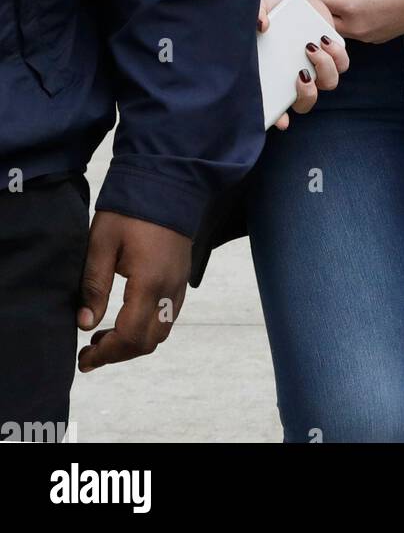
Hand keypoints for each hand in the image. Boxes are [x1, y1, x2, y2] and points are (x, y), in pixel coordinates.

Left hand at [77, 213, 189, 371]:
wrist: (167, 183)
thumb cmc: (131, 210)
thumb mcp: (102, 244)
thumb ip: (94, 286)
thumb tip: (85, 324)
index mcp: (149, 282)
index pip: (130, 336)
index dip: (106, 354)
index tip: (84, 359)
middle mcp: (170, 289)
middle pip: (148, 342)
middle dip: (119, 353)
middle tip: (90, 351)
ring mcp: (180, 283)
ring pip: (162, 332)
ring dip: (134, 342)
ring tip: (105, 336)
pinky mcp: (182, 277)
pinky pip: (169, 316)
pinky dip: (148, 327)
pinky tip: (128, 317)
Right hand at [258, 0, 349, 128]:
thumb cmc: (277, 7)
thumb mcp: (263, 7)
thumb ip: (258, 13)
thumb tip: (262, 25)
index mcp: (276, 75)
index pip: (276, 106)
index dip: (278, 118)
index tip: (282, 122)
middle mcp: (297, 76)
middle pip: (306, 102)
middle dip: (306, 95)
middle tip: (301, 74)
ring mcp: (317, 67)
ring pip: (328, 83)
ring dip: (324, 70)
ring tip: (312, 47)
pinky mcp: (335, 54)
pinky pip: (343, 64)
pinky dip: (337, 56)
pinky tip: (325, 40)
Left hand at [317, 0, 403, 42]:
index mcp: (350, 7)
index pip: (320, 2)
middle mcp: (354, 27)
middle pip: (324, 20)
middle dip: (321, 8)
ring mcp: (364, 37)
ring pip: (337, 30)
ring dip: (334, 18)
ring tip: (341, 2)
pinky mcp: (373, 40)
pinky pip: (352, 33)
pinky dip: (349, 24)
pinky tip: (358, 11)